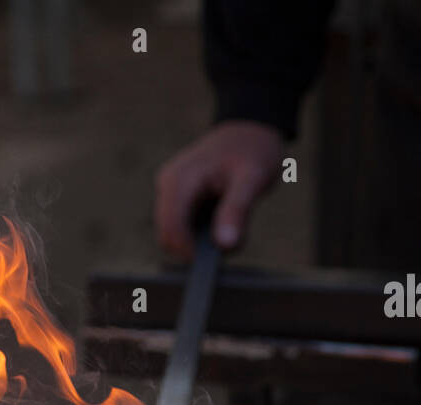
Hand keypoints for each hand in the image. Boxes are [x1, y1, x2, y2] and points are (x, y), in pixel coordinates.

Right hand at [155, 121, 284, 258]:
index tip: (216, 259)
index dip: (188, 251)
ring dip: (200, 240)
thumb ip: (237, 211)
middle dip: (196, 247)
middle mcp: (168, 185)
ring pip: (175, 233)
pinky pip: (182, 225)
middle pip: (168, 235)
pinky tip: (223, 216)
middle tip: (231, 237)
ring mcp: (169, 191)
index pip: (170, 228)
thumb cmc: (253, 150)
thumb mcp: (253, 178)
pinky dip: (202, 231)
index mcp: (180, 180)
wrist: (249, 129)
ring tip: (231, 222)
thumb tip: (224, 246)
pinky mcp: (177, 198)